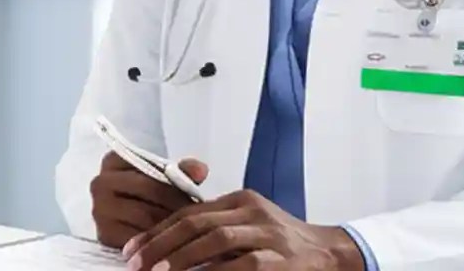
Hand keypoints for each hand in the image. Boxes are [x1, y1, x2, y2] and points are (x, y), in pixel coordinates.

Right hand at [91, 152, 209, 248]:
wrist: (124, 216)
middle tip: (200, 215)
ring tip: (191, 227)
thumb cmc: (146, 192)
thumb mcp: (161, 176)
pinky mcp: (104, 234)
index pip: (150, 167)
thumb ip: (182, 171)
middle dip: (178, 203)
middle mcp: (101, 183)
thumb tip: (200, 170)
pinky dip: (157, 240)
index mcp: (113, 161)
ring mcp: (99, 209)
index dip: (177, 180)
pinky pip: (138, 237)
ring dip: (171, 222)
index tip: (196, 194)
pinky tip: (173, 241)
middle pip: (150, 191)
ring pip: (146, 216)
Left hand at [122, 189, 365, 270]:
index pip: (189, 212)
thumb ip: (215, 229)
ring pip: (217, 241)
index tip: (132, 250)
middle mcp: (253, 212)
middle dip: (162, 245)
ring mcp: (269, 236)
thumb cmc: (283, 245)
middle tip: (137, 265)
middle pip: (198, 224)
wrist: (331, 254)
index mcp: (241, 200)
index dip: (157, 231)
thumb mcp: (249, 225)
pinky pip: (242, 266)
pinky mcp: (281, 261)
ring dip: (183, 259)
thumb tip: (167, 249)